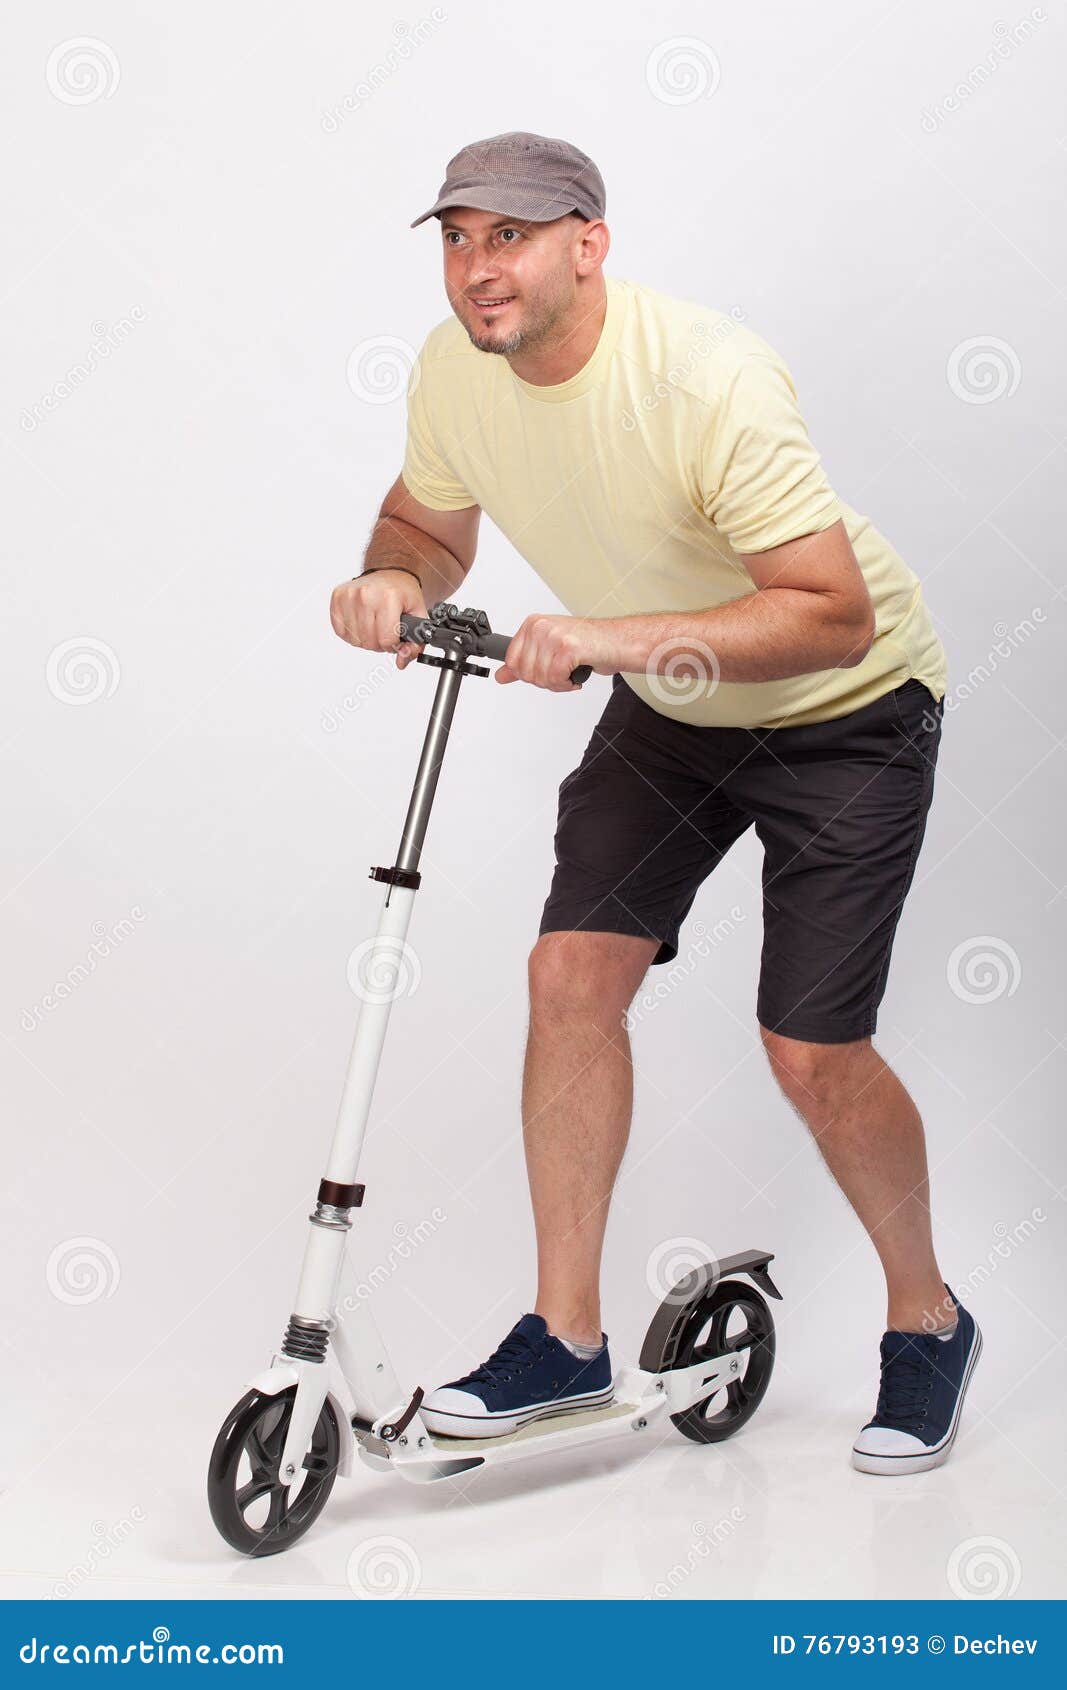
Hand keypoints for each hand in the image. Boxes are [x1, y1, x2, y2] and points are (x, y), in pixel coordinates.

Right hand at [329, 570, 426, 668]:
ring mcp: (349, 595)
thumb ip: (415, 643)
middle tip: (385, 630)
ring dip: (366, 639)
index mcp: (389, 597)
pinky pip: (341, 631)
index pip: (386, 640)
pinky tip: (361, 623)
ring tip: (374, 626)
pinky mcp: (337, 598)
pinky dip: (352, 633)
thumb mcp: (418, 616)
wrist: (389, 573)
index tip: (395, 637)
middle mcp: (366, 594)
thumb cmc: (402, 593)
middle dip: (380, 643)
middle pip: (370, 642)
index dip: (393, 645)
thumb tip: (402, 660)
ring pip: (355, 639)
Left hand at [494, 614, 616, 689]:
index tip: (545, 671)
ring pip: (540, 677)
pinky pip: (555, 678)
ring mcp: (554, 635)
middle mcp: (541, 626)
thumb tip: (501, 676)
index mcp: (533, 624)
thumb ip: (523, 662)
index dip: (529, 674)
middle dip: (544, 681)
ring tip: (570, 672)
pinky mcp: (568, 647)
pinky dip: (566, 683)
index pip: (512, 660)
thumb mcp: (548, 650)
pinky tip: (576, 674)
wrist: (616, 642)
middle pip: (525, 672)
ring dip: (558, 683)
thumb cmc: (586, 644)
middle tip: (561, 673)